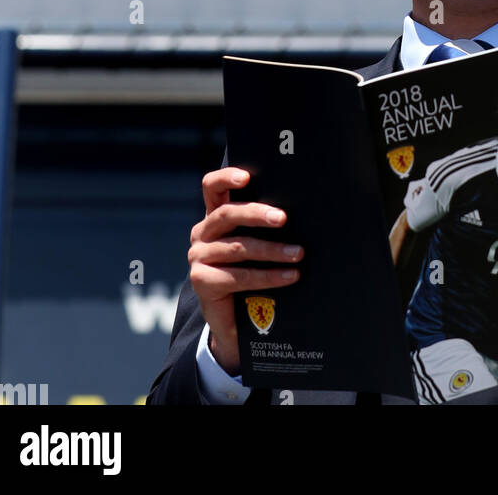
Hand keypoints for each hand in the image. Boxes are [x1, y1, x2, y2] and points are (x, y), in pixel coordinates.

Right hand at [188, 167, 303, 375]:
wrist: (233, 320)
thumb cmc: (249, 273)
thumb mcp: (253, 245)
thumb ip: (263, 227)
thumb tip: (300, 212)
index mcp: (214, 218)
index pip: (211, 187)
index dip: (226, 178)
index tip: (247, 177)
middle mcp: (201, 233)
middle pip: (227, 214)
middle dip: (257, 214)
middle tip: (284, 219)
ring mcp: (198, 257)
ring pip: (239, 247)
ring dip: (272, 250)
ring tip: (298, 253)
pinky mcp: (201, 281)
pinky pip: (240, 276)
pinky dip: (269, 276)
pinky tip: (290, 276)